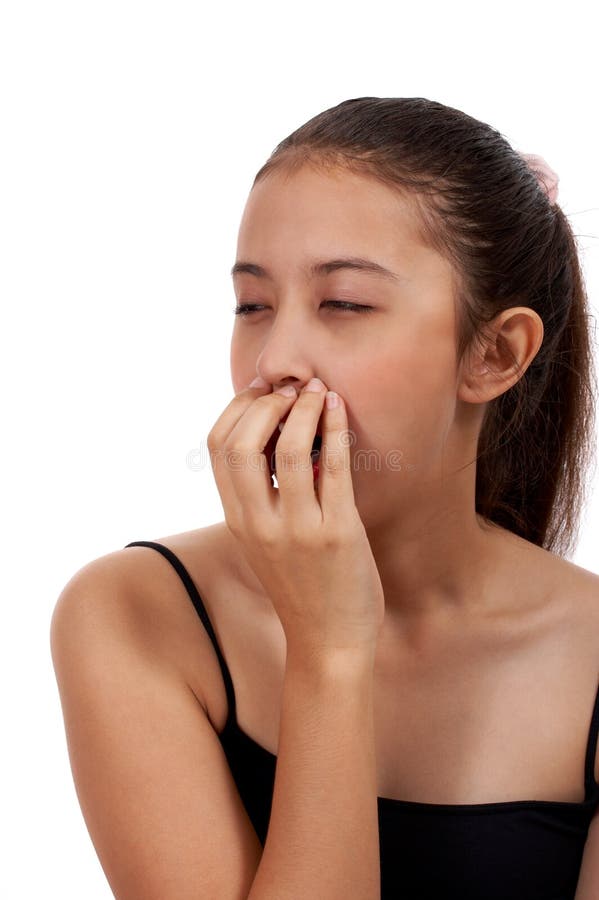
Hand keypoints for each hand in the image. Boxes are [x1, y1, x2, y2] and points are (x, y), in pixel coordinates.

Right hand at [206, 378, 384, 655]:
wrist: (329, 644)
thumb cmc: (302, 588)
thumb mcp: (264, 543)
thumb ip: (260, 500)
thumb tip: (273, 442)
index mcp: (238, 521)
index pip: (218, 449)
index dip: (236, 409)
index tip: (261, 391)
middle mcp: (260, 524)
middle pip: (242, 443)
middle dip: (266, 403)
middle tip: (291, 388)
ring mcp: (298, 530)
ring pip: (290, 450)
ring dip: (305, 408)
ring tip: (319, 391)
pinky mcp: (338, 534)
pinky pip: (335, 468)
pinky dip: (336, 429)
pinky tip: (340, 408)